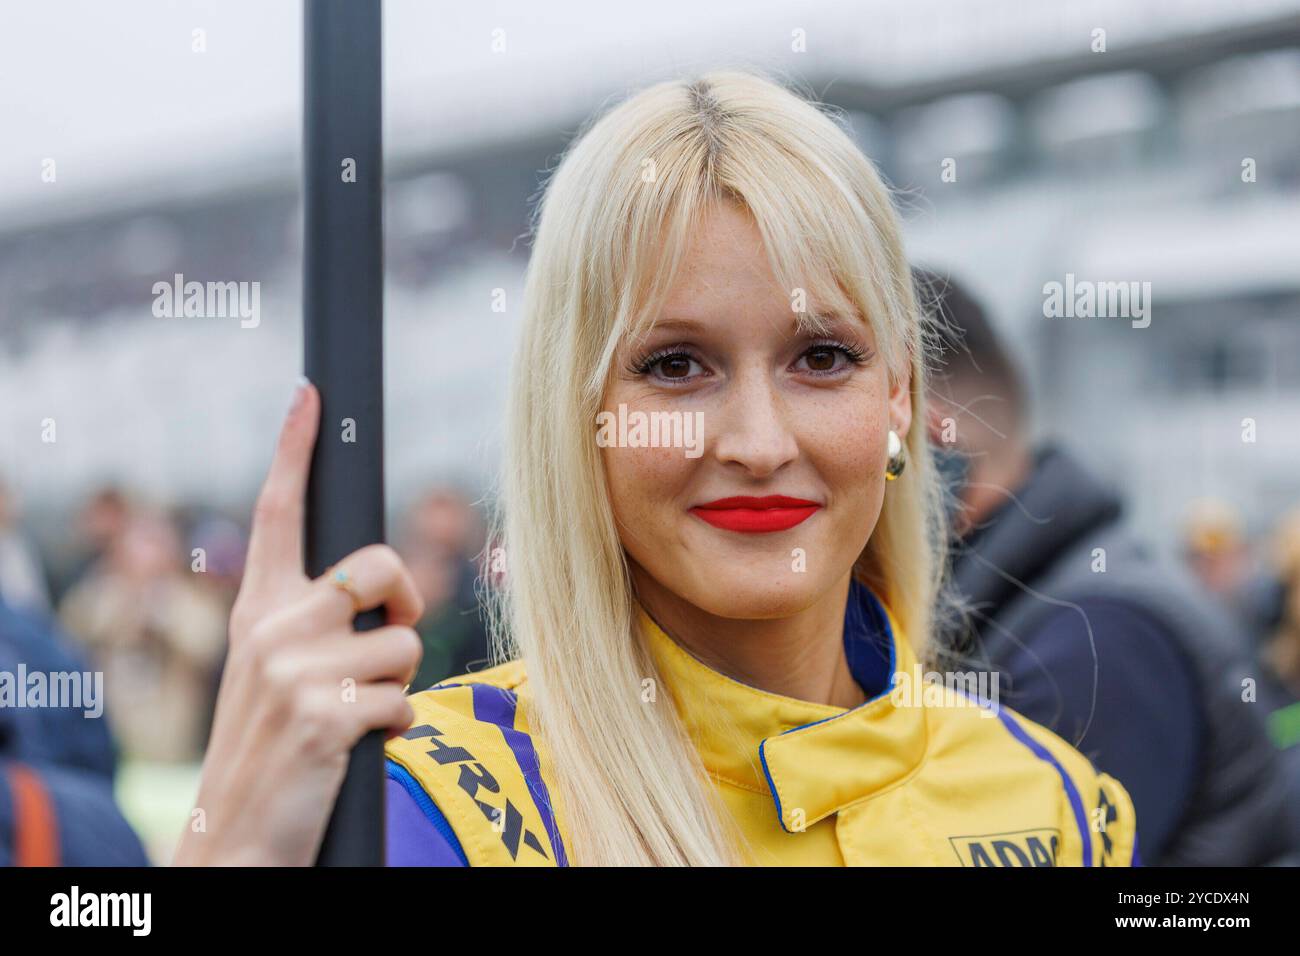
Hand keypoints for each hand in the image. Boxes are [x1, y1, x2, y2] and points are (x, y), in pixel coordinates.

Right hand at [173, 379, 423, 865]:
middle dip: (407, 601)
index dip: (295, 450)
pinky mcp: (323, 716)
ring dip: (397, 684)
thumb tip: (386, 597)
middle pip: (382, 565)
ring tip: (352, 716)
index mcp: (258, 610)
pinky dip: (396, 729)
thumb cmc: (271, 746)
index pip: (277, 512)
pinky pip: (404, 701)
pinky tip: (353, 749)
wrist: (238, 831)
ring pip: (404, 643)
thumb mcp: (273, 672)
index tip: (311, 395)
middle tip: (387, 645)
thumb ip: (312, 624)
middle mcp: (271, 628)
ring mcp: (295, 671)